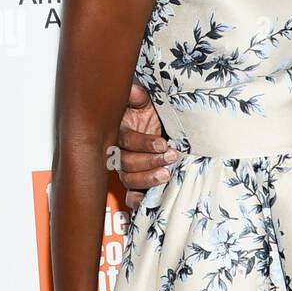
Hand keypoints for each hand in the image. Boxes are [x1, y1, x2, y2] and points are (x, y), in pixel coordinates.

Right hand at [114, 80, 175, 210]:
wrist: (168, 130)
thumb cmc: (157, 115)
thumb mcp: (150, 102)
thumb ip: (138, 96)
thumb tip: (130, 89)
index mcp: (121, 132)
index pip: (126, 141)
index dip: (143, 143)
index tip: (163, 143)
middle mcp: (121, 153)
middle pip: (126, 163)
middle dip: (150, 161)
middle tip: (171, 157)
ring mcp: (127, 170)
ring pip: (129, 179)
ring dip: (148, 179)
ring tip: (166, 175)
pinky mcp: (136, 185)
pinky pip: (130, 197)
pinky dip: (137, 201)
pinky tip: (147, 200)